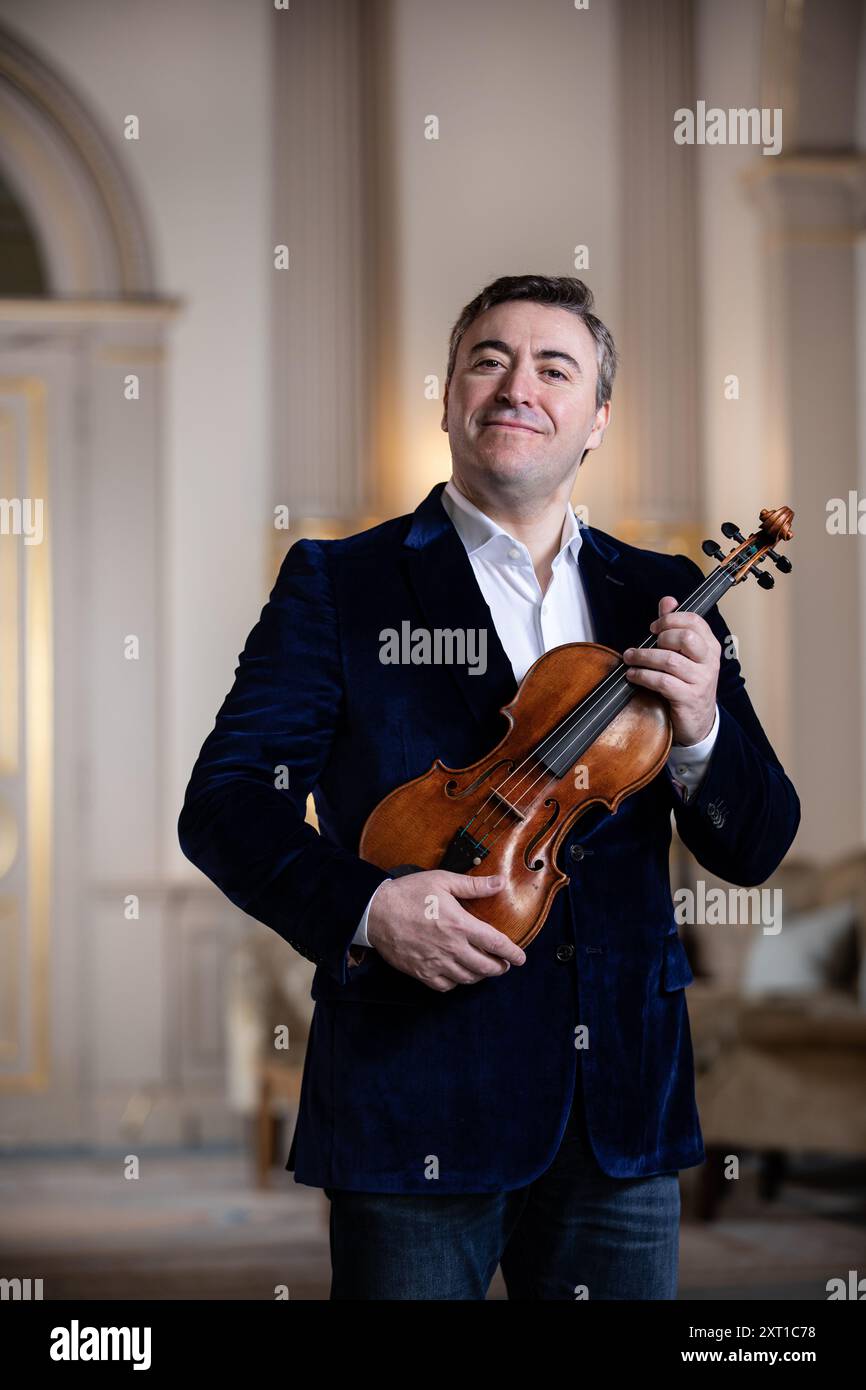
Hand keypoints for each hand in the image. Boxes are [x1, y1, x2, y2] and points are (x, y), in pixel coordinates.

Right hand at [365, 870, 525, 991]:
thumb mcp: (442, 881)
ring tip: (484, 969)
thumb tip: (499, 882)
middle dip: (500, 967)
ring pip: (468, 978)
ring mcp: (436, 963)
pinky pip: (446, 986)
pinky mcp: (421, 973)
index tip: (521, 958)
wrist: (375, 912)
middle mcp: (451, 948)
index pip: (496, 944)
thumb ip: (473, 885)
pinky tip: (459, 974)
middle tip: (504, 964)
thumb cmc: (409, 893)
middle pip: (486, 967)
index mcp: (460, 925)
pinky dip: (457, 983)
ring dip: (481, 976)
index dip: (513, 953)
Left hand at [622, 596, 719, 745]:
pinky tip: (633, 675)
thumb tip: (667, 601)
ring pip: (670, 660)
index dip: (670, 619)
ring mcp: (701, 681)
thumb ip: (675, 627)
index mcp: (710, 646)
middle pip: (685, 637)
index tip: (654, 627)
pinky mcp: (689, 698)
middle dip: (660, 637)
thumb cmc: (688, 684)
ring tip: (630, 659)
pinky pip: (663, 682)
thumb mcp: (685, 655)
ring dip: (644, 657)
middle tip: (645, 644)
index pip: (694, 621)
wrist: (699, 722)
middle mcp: (709, 662)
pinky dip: (643, 676)